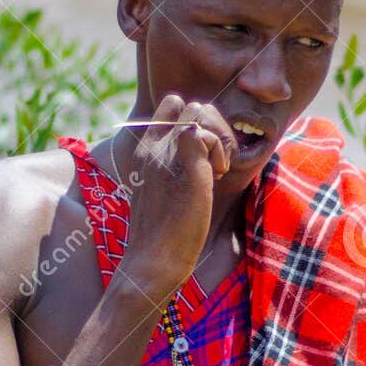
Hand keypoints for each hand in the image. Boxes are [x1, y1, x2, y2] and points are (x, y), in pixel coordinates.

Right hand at [117, 95, 238, 300]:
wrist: (152, 261)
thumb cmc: (163, 232)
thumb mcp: (164, 190)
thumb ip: (177, 164)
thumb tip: (203, 148)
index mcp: (144, 150)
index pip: (172, 104)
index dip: (195, 121)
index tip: (202, 153)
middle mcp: (152, 147)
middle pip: (193, 105)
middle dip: (213, 127)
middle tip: (214, 163)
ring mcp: (167, 156)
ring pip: (201, 112)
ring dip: (218, 137)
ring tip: (215, 170)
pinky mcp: (187, 170)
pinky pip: (206, 134)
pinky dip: (220, 150)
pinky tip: (217, 177)